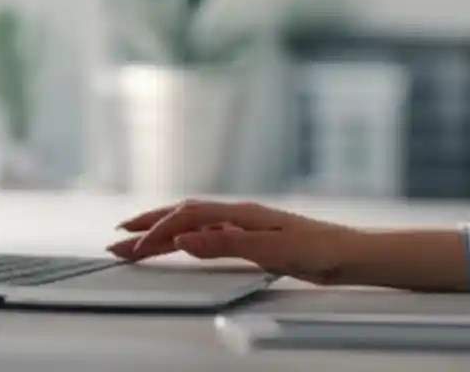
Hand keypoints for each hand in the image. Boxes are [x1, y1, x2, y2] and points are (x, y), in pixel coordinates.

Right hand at [108, 200, 361, 284]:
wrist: (352, 254)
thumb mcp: (273, 249)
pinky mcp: (253, 240)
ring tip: (136, 240)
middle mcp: (240, 216)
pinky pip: (208, 235)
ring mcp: (245, 227)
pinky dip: (185, 240)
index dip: (157, 231)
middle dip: (148, 227)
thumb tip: (186, 239)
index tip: (134, 246)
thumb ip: (227, 243)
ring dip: (163, 233)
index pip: (187, 218)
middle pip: (184, 217)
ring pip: (193, 226)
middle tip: (117, 239)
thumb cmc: (321, 249)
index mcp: (242, 214)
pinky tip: (180, 246)